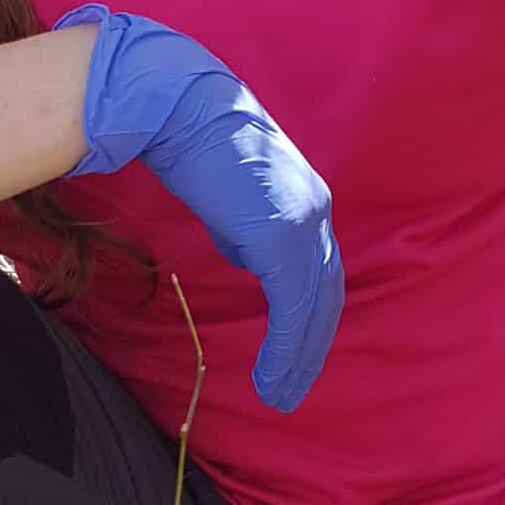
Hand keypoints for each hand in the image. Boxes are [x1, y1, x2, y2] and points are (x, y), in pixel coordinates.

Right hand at [54, 5, 343, 411]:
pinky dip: (285, 348)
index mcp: (307, 199)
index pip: (320, 269)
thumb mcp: (230, 194)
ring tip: (279, 395)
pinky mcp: (283, 239)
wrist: (178, 109)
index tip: (296, 351)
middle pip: (327, 294)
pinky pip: (292, 309)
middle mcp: (316, 210)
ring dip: (299, 358)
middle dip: (311, 345)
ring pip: (314, 308)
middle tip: (292, 388)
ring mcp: (304, 224)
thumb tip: (245, 250)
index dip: (311, 315)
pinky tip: (268, 378)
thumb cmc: (193, 142)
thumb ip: (246, 225)